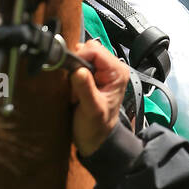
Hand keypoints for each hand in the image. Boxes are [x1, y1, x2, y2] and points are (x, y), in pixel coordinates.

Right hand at [69, 39, 130, 156]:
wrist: (95, 139)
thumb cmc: (96, 127)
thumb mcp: (92, 110)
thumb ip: (86, 90)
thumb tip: (78, 70)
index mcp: (117, 72)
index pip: (95, 50)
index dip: (80, 57)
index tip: (71, 74)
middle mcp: (112, 67)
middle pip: (88, 49)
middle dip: (77, 64)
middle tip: (75, 86)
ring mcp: (102, 70)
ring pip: (82, 54)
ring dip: (74, 68)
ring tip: (75, 88)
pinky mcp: (93, 74)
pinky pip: (78, 62)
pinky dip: (72, 72)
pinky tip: (74, 87)